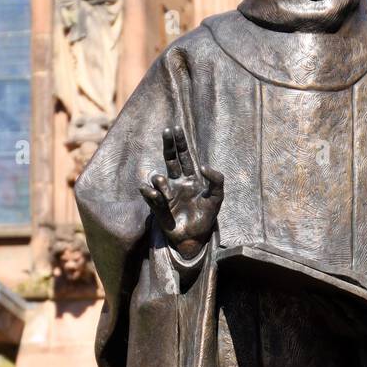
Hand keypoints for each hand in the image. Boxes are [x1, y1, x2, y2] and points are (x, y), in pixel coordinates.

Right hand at [139, 126, 223, 257]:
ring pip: (159, 179)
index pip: (184, 158)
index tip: (175, 128)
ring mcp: (166, 195)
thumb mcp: (217, 198)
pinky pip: (151, 197)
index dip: (180, 143)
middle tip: (166, 131)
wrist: (195, 238)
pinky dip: (150, 193)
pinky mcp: (158, 208)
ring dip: (160, 181)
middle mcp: (176, 184)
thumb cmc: (206, 218)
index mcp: (190, 180)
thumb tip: (203, 166)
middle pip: (170, 160)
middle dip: (168, 145)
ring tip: (162, 185)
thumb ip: (217, 181)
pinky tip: (149, 191)